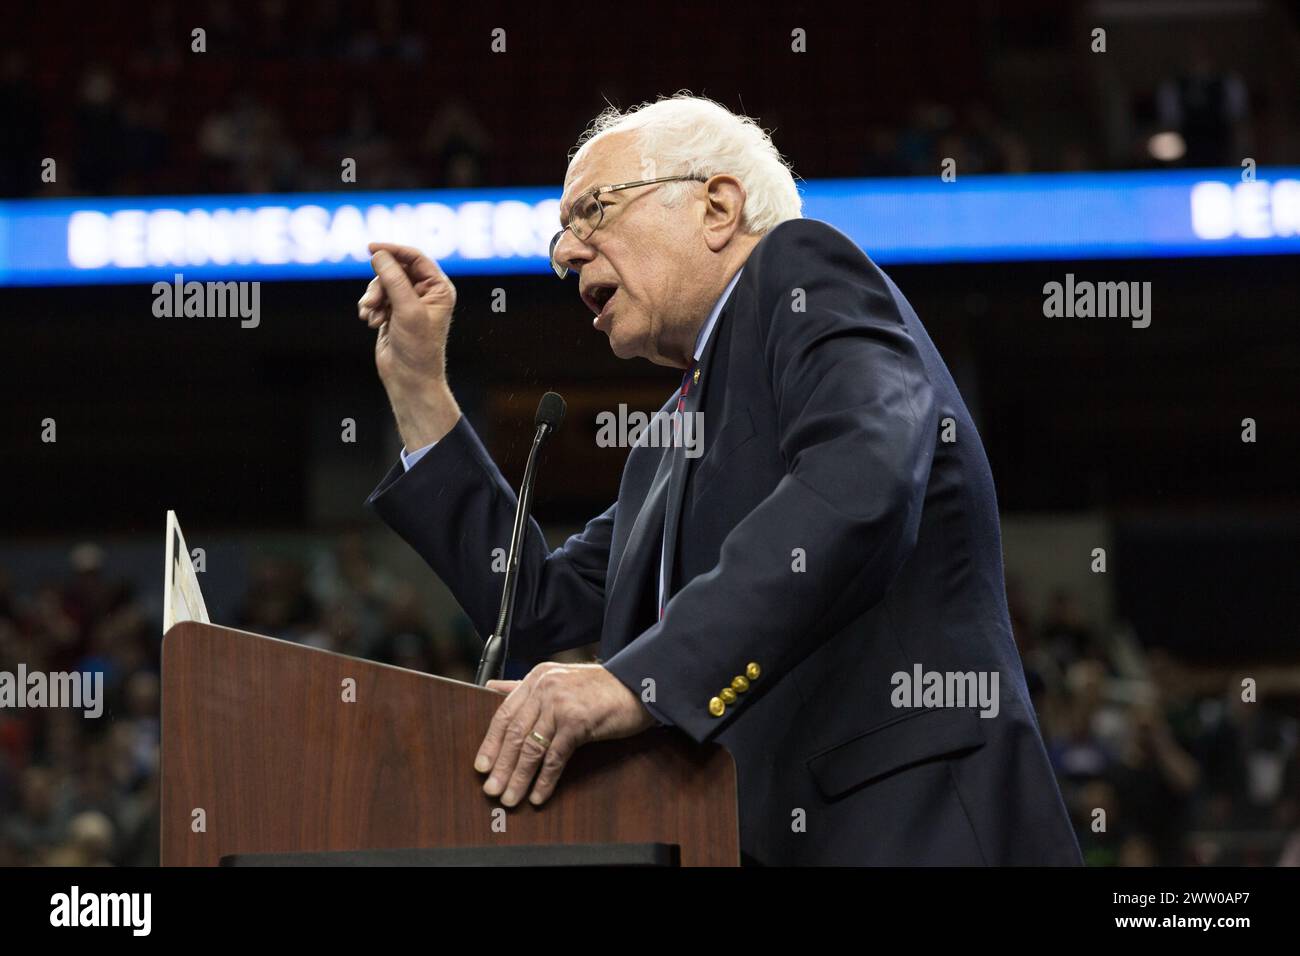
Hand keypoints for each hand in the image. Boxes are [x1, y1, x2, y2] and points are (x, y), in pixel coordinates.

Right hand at [358, 242, 455, 394]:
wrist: (409, 379)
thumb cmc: (417, 347)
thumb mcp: (407, 310)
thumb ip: (394, 280)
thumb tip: (379, 254)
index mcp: (438, 288)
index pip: (415, 257)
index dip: (393, 250)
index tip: (371, 248)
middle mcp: (425, 293)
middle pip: (395, 269)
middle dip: (380, 283)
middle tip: (373, 302)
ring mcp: (408, 303)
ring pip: (382, 284)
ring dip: (372, 297)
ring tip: (371, 315)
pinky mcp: (392, 313)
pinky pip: (375, 298)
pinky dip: (370, 307)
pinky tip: (371, 322)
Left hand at [476, 662, 657, 807]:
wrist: (639, 685)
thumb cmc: (601, 688)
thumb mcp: (560, 681)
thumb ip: (525, 687)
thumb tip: (490, 690)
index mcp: (537, 678)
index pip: (504, 713)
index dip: (491, 742)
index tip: (481, 766)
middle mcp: (545, 688)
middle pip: (514, 733)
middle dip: (501, 766)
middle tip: (491, 790)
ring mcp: (561, 704)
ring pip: (532, 748)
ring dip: (519, 777)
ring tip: (510, 798)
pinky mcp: (578, 722)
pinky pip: (555, 757)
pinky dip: (545, 780)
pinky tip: (538, 795)